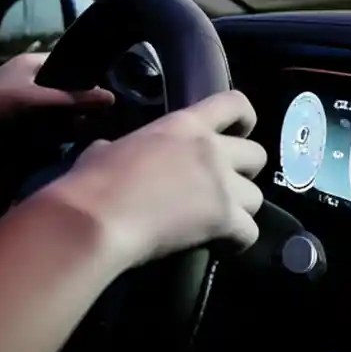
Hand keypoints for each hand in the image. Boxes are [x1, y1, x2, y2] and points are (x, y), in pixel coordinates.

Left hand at [0, 53, 114, 153]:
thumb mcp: (36, 103)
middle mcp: (30, 75)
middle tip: (88, 122)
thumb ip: (73, 101)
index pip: (72, 64)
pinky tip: (56, 141)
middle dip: (77, 106)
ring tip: (72, 134)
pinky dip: (50, 130)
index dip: (89, 80)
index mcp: (33, 62)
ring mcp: (22, 97)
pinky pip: (43, 121)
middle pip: (66, 89)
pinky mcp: (15, 116)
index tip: (105, 100)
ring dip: (63, 122)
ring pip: (56, 108)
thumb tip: (112, 97)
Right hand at [35, 90, 266, 266]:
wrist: (95, 219)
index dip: (244, 119)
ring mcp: (222, 184)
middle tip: (222, 189)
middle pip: (258, 155)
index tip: (239, 133)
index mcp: (184, 124)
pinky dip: (239, 242)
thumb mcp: (107, 150)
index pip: (236, 103)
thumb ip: (124, 148)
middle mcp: (212, 149)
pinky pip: (250, 233)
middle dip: (245, 173)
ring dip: (241, 210)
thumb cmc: (92, 181)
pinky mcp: (224, 219)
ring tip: (219, 223)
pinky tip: (221, 247)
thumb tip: (110, 153)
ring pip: (258, 197)